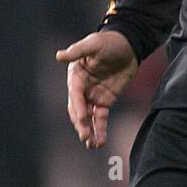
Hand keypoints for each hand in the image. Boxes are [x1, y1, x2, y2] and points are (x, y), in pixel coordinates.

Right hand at [55, 30, 138, 148]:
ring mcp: (93, 96)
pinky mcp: (105, 101)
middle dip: (81, 124)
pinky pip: (101, 118)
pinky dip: (100, 130)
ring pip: (89, 118)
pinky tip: (100, 141)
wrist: (127, 45)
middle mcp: (81, 88)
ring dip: (90, 132)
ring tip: (92, 145)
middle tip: (85, 137)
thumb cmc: (107, 42)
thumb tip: (59, 56)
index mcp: (75, 76)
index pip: (75, 95)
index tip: (82, 119)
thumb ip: (77, 51)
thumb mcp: (93, 44)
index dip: (78, 107)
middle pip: (79, 110)